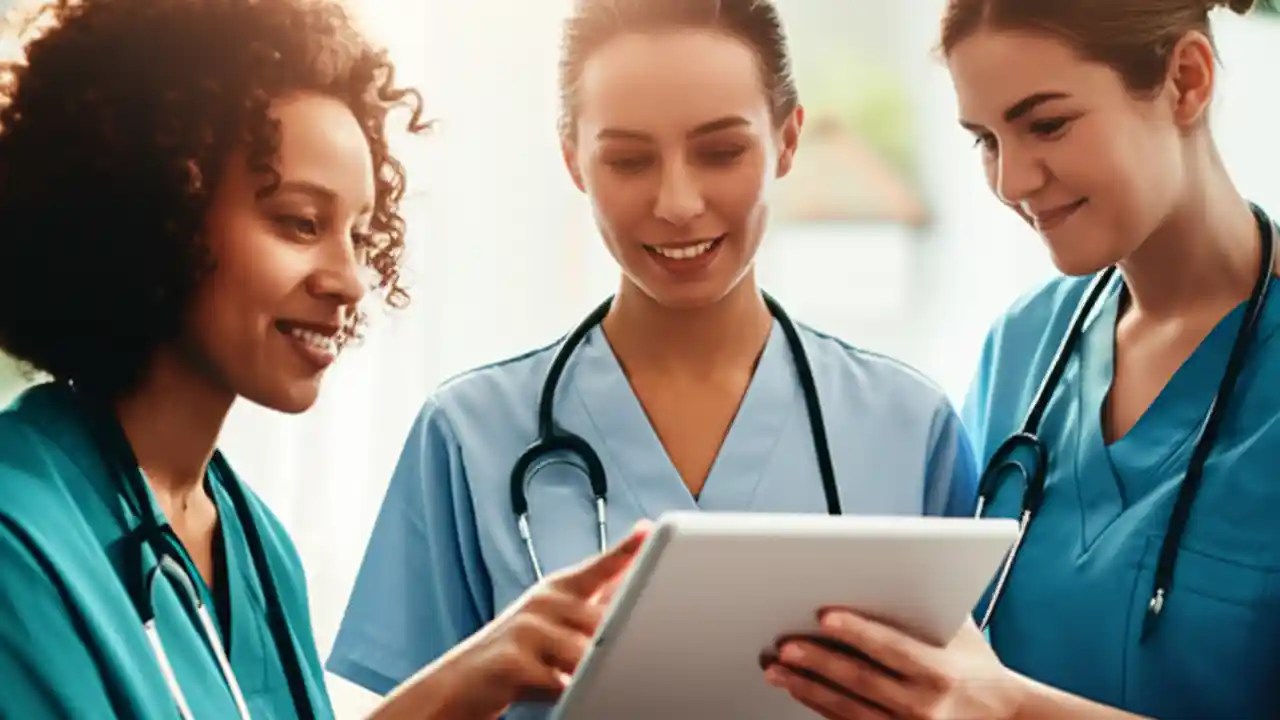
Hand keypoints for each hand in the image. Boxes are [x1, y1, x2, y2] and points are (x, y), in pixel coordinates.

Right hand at [438, 523, 650, 718]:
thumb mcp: (557, 622)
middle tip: (617, 656)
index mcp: (558, 590)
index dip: (626, 549)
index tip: (648, 530)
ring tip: (573, 678)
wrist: (463, 680)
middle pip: (603, 620)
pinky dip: (564, 690)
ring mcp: (525, 628)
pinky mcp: (512, 661)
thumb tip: (634, 583)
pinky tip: (556, 689)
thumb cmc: (520, 651)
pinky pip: (558, 681)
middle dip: (614, 642)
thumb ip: (594, 604)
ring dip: (586, 673)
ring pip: (584, 653)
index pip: (600, 566)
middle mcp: (543, 601)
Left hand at [762, 612, 1024, 719]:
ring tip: (777, 670)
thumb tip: (889, 564)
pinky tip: (799, 690)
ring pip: (847, 709)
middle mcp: (923, 705)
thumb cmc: (978, 669)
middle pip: (859, 680)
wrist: (1002, 718)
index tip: (824, 616)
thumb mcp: (962, 632)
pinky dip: (820, 707)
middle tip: (784, 645)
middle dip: (817, 661)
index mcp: (939, 671)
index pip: (890, 647)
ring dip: (807, 687)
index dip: (855, 631)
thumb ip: (926, 603)